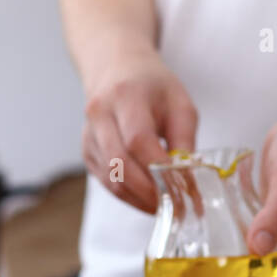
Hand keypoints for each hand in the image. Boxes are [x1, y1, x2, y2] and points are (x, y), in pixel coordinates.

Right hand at [81, 46, 197, 213]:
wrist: (116, 69)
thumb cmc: (152, 86)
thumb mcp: (180, 103)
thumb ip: (185, 140)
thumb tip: (189, 181)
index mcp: (126, 96)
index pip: (138, 141)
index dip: (160, 170)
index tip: (183, 189)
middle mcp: (100, 115)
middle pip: (119, 165)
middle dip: (148, 192)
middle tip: (174, 206)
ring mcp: (89, 135)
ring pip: (110, 179)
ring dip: (137, 199)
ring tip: (163, 206)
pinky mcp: (87, 152)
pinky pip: (106, 181)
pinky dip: (128, 194)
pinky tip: (147, 197)